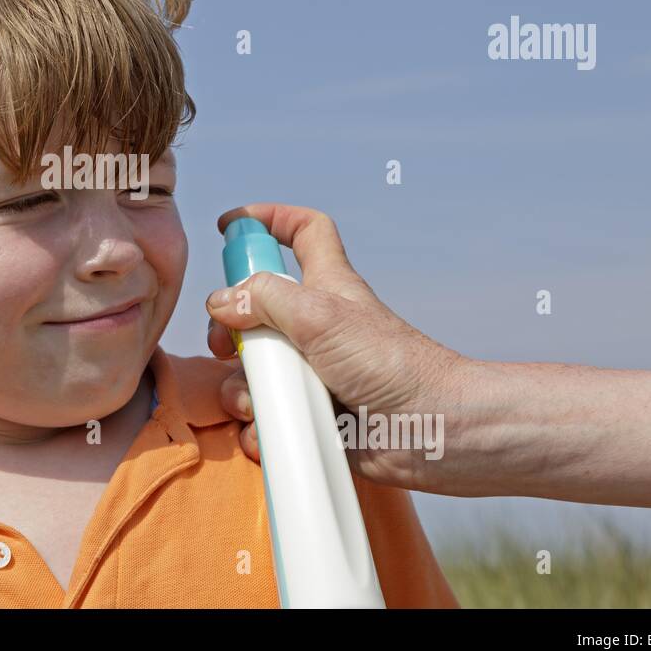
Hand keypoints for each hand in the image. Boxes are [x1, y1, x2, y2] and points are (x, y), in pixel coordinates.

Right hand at [207, 203, 467, 489]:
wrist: (431, 432)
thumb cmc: (390, 364)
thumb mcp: (320, 314)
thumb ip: (264, 298)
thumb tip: (220, 303)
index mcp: (324, 286)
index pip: (302, 232)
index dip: (267, 219)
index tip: (229, 226)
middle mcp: (315, 327)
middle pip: (254, 310)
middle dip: (229, 328)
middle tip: (227, 345)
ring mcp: (312, 372)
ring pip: (253, 371)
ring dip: (241, 389)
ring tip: (255, 402)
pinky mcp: (311, 415)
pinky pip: (267, 418)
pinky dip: (259, 428)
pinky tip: (266, 432)